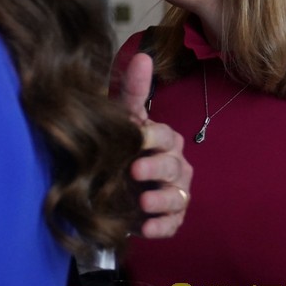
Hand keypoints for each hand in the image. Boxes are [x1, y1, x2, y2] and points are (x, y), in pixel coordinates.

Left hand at [119, 52, 193, 237]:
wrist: (108, 180)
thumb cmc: (121, 144)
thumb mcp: (122, 117)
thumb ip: (133, 91)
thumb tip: (143, 56)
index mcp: (164, 141)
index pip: (164, 137)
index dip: (152, 137)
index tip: (138, 137)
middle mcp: (174, 166)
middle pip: (173, 166)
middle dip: (157, 168)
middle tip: (136, 170)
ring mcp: (173, 193)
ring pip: (177, 196)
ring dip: (162, 200)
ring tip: (143, 201)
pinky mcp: (166, 218)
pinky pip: (172, 224)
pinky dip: (161, 227)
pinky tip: (146, 229)